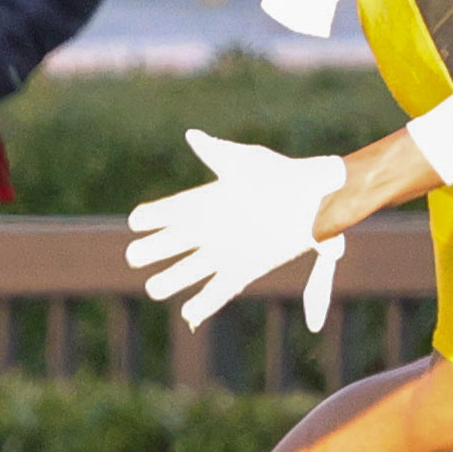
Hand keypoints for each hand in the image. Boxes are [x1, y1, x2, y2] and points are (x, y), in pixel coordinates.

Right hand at [123, 130, 347, 330]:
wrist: (316, 200)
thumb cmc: (281, 175)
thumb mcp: (246, 162)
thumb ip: (217, 152)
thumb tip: (193, 136)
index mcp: (206, 201)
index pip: (166, 211)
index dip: (148, 217)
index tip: (136, 221)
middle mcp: (210, 229)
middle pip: (168, 245)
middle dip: (148, 251)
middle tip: (136, 256)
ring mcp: (225, 252)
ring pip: (186, 272)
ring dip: (169, 281)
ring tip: (155, 289)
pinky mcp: (245, 270)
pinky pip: (218, 292)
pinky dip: (204, 306)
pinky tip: (189, 315)